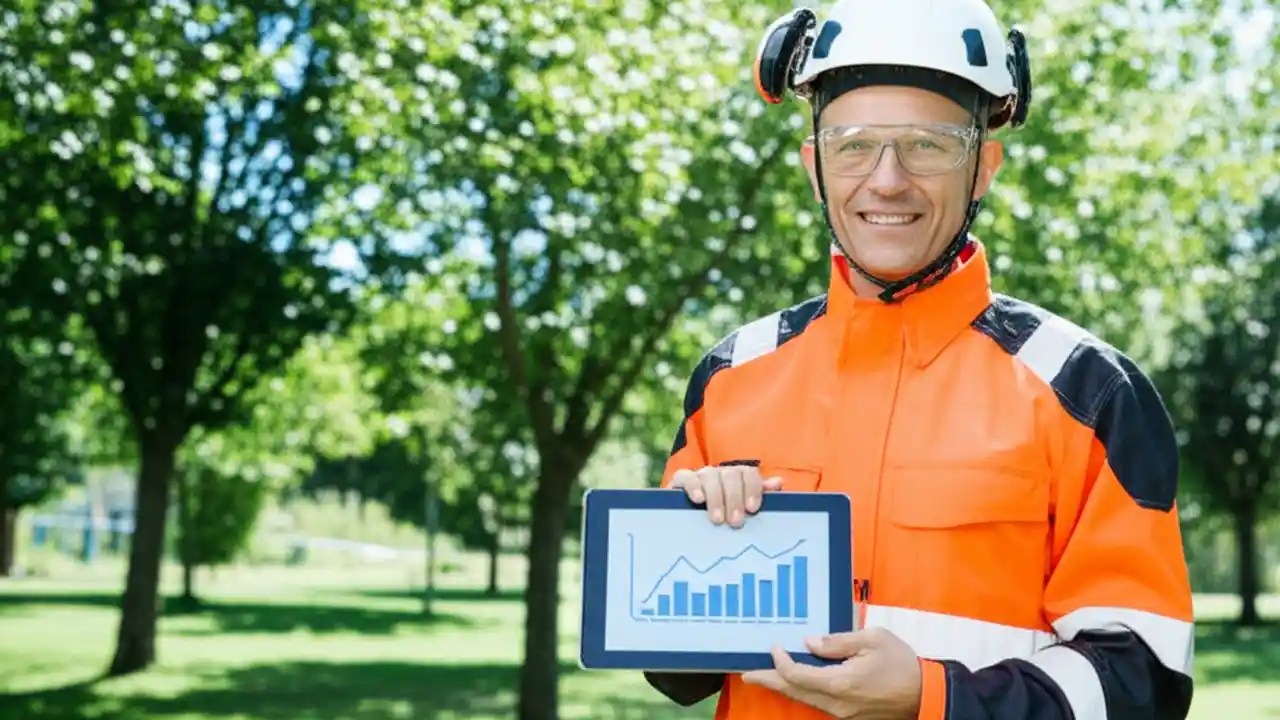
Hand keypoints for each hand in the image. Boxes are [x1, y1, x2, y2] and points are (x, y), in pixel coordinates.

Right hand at [668, 465, 782, 527]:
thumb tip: (779, 483)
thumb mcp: (742, 508)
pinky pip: (686, 476)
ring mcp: (701, 475)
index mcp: (738, 477)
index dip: (752, 489)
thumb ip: (759, 495)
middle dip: (735, 499)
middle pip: (731, 475)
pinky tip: (699, 499)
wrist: (689, 522)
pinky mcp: (681, 480)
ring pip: (711, 476)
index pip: (749, 473)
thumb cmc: (724, 516)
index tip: (752, 509)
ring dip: (716, 497)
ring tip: (718, 519)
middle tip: (736, 522)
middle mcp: (720, 472)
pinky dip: (694, 486)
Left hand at [741, 628, 921, 719]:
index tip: (773, 647)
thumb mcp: (872, 639)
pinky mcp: (850, 716)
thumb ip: (837, 641)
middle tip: (748, 674)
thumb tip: (809, 641)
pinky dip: (803, 693)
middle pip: (795, 692)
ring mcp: (844, 713)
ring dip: (785, 688)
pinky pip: (819, 704)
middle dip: (770, 681)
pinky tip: (796, 685)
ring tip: (766, 677)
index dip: (781, 662)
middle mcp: (838, 703)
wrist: (927, 695)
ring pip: (806, 701)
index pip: (798, 675)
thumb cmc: (901, 664)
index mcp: (841, 683)